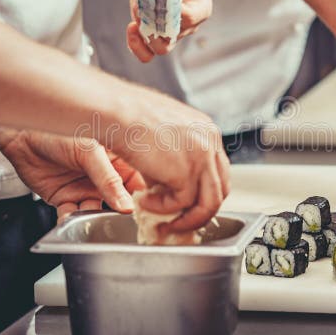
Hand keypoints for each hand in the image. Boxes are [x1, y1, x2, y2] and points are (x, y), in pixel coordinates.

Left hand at [0, 129, 145, 218]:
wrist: (21, 135)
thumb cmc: (56, 131)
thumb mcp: (90, 152)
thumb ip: (108, 180)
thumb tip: (126, 205)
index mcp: (118, 160)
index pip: (138, 184)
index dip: (142, 199)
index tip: (143, 212)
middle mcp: (104, 177)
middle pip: (120, 203)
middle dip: (120, 214)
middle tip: (120, 223)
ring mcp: (85, 189)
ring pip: (98, 212)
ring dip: (95, 219)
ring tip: (92, 220)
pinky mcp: (66, 199)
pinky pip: (73, 216)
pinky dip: (72, 221)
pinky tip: (70, 219)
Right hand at [109, 89, 230, 232]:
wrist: (116, 112)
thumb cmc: (127, 116)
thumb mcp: (161, 133)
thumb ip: (172, 155)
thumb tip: (168, 181)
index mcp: (205, 130)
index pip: (217, 170)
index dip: (202, 190)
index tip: (186, 202)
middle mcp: (210, 142)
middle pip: (219, 188)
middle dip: (200, 210)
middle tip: (179, 220)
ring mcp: (202, 157)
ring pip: (208, 203)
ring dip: (186, 219)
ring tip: (165, 222)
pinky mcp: (187, 172)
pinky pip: (182, 203)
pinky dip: (162, 209)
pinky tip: (144, 202)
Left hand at [126, 0, 211, 61]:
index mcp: (201, 6)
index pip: (188, 17)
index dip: (169, 8)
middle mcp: (189, 24)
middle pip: (174, 35)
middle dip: (154, 20)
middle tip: (141, 0)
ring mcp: (172, 33)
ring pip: (160, 48)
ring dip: (144, 32)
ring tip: (136, 9)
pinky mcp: (154, 36)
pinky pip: (147, 54)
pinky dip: (136, 46)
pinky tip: (130, 28)